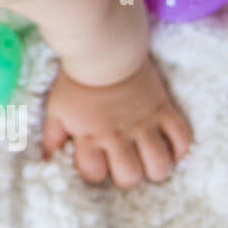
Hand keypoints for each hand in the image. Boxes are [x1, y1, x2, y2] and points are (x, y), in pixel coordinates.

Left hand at [42, 55, 192, 188]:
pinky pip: (182, 139)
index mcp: (90, 136)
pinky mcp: (164, 110)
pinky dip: (180, 149)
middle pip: (129, 177)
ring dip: (155, 169)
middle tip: (126, 166)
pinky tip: (170, 149)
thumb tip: (45, 161)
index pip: (94, 174)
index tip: (97, 164)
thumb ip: (52, 137)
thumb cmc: (77, 81)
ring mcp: (144, 124)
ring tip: (150, 162)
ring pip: (159, 165)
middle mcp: (118, 135)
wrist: (104, 49)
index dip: (94, 174)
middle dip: (127, 178)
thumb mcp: (57, 109)